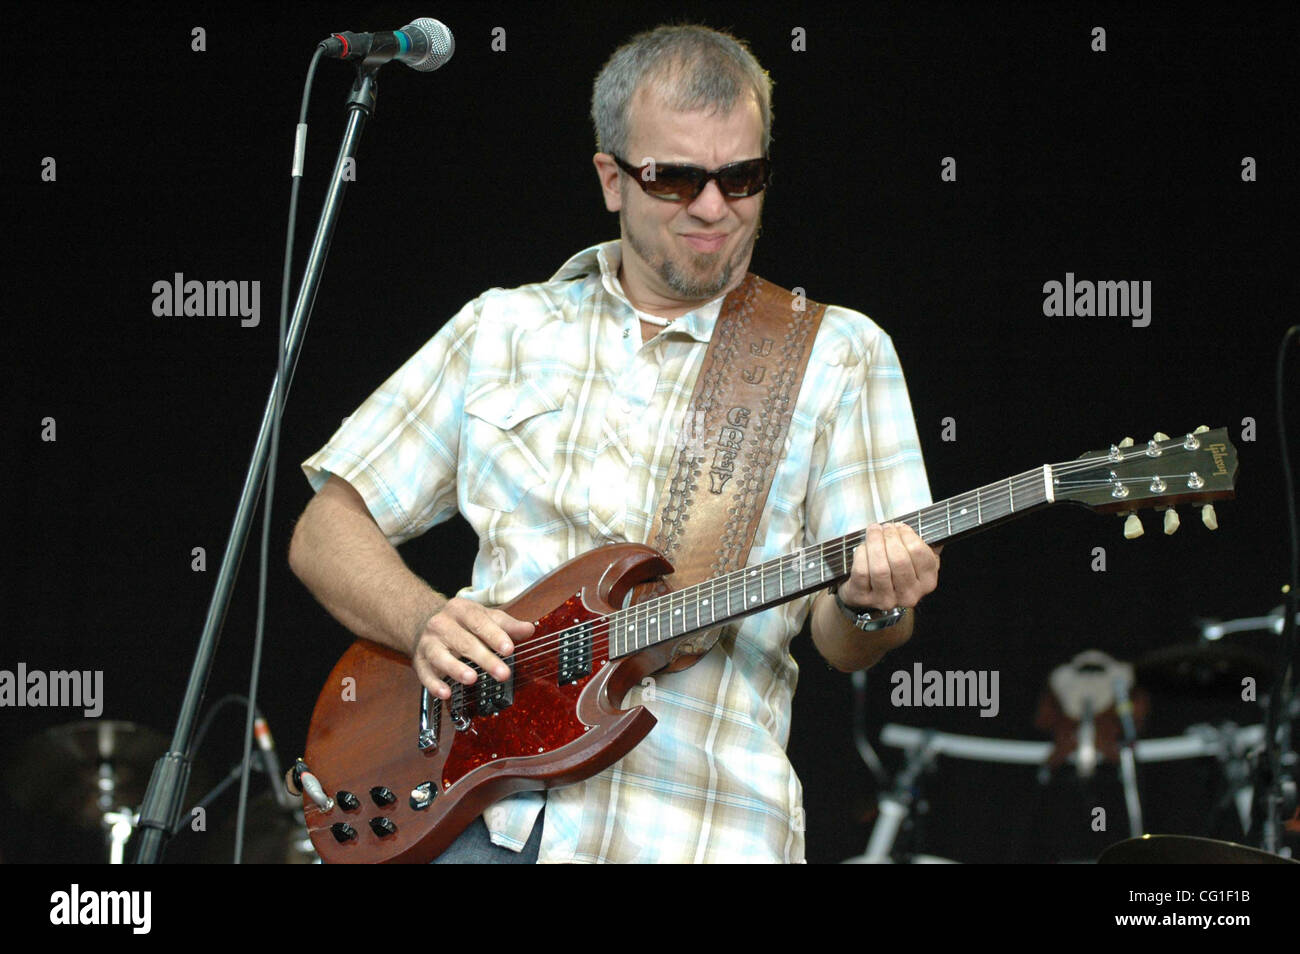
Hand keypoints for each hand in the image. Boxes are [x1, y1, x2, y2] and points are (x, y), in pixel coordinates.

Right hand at [411, 597, 534, 699]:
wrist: (424, 622)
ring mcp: (429, 642)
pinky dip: (434, 684)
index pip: (479, 621)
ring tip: (472, 679)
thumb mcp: (485, 618)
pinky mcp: (419, 661)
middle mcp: (442, 624)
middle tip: (503, 673)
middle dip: (484, 659)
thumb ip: (507, 625)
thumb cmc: (462, 623)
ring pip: (440, 656)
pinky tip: (445, 692)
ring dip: (456, 668)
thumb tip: (529, 629)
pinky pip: (425, 674)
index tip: (508, 649)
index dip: (494, 635)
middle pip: (464, 642)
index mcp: (461, 610)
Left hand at [837, 523, 940, 610]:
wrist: (868, 592)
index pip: (920, 553)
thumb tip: (927, 526)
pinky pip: (862, 572)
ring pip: (880, 568)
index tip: (899, 526)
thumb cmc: (895, 570)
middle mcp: (910, 595)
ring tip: (873, 531)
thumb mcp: (916, 559)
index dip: (907, 535)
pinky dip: (861, 555)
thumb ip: (923, 544)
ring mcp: (886, 599)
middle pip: (899, 560)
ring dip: (875, 543)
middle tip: (884, 527)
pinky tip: (863, 547)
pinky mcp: (864, 598)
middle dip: (890, 537)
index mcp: (927, 582)